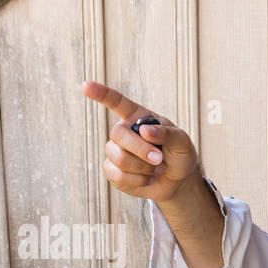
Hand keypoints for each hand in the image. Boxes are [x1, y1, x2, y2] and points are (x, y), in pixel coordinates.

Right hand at [81, 81, 201, 203]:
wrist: (178, 180)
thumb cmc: (179, 155)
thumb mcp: (182, 142)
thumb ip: (168, 134)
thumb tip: (145, 131)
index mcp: (137, 117)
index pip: (116, 102)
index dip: (100, 94)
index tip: (85, 86)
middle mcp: (123, 132)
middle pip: (118, 135)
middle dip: (141, 150)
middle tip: (160, 159)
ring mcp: (115, 151)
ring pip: (119, 158)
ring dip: (144, 168)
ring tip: (157, 168)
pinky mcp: (113, 171)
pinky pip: (118, 176)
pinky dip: (139, 181)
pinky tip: (148, 178)